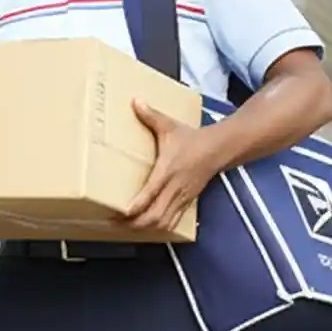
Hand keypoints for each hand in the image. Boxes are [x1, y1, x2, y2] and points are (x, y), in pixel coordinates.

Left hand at [123, 99, 218, 231]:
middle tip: (113, 223)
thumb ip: (151, 116)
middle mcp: (175, 188)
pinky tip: (145, 229)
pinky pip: (172, 221)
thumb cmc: (191, 138)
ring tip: (124, 228)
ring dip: (144, 228)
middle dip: (134, 223)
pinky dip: (157, 228)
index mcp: (168, 170)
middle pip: (155, 215)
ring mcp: (182, 198)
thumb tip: (135, 101)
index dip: (136, 206)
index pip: (150, 193)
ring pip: (163, 222)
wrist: (218, 149)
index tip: (120, 212)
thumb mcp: (170, 126)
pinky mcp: (187, 202)